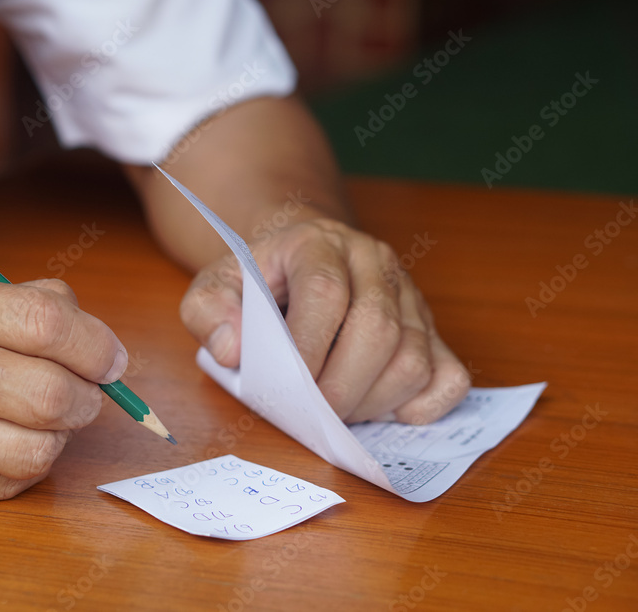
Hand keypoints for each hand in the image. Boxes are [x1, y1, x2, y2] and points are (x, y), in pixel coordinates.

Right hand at [0, 272, 126, 503]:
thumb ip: (23, 301)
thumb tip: (97, 338)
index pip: (44, 323)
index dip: (95, 345)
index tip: (111, 358)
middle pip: (47, 394)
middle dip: (89, 398)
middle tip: (89, 393)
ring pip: (34, 449)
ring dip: (61, 437)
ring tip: (48, 418)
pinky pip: (5, 484)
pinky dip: (26, 465)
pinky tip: (12, 441)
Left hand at [179, 219, 470, 424]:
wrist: (298, 261)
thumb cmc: (259, 283)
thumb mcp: (214, 287)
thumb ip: (208, 313)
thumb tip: (232, 349)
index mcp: (318, 244)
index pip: (325, 291)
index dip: (307, 346)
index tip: (285, 385)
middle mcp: (374, 262)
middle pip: (377, 329)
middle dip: (340, 387)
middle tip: (309, 412)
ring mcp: (410, 296)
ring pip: (414, 358)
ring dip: (372, 401)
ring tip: (335, 409)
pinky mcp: (433, 330)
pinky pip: (448, 377)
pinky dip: (419, 407)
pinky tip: (379, 407)